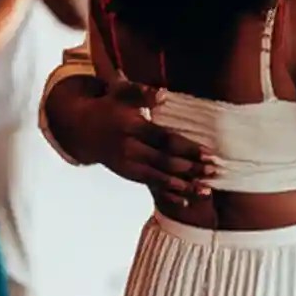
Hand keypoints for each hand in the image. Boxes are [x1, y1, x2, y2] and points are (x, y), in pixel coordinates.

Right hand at [90, 80, 216, 205]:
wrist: (82, 129)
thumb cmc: (110, 107)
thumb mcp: (121, 93)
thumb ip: (141, 93)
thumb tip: (162, 93)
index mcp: (131, 127)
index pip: (164, 140)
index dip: (187, 148)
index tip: (209, 154)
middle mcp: (129, 148)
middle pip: (164, 162)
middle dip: (191, 169)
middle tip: (214, 172)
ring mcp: (127, 164)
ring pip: (159, 178)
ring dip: (184, 186)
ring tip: (206, 191)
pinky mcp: (127, 174)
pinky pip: (150, 186)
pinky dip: (167, 194)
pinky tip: (185, 202)